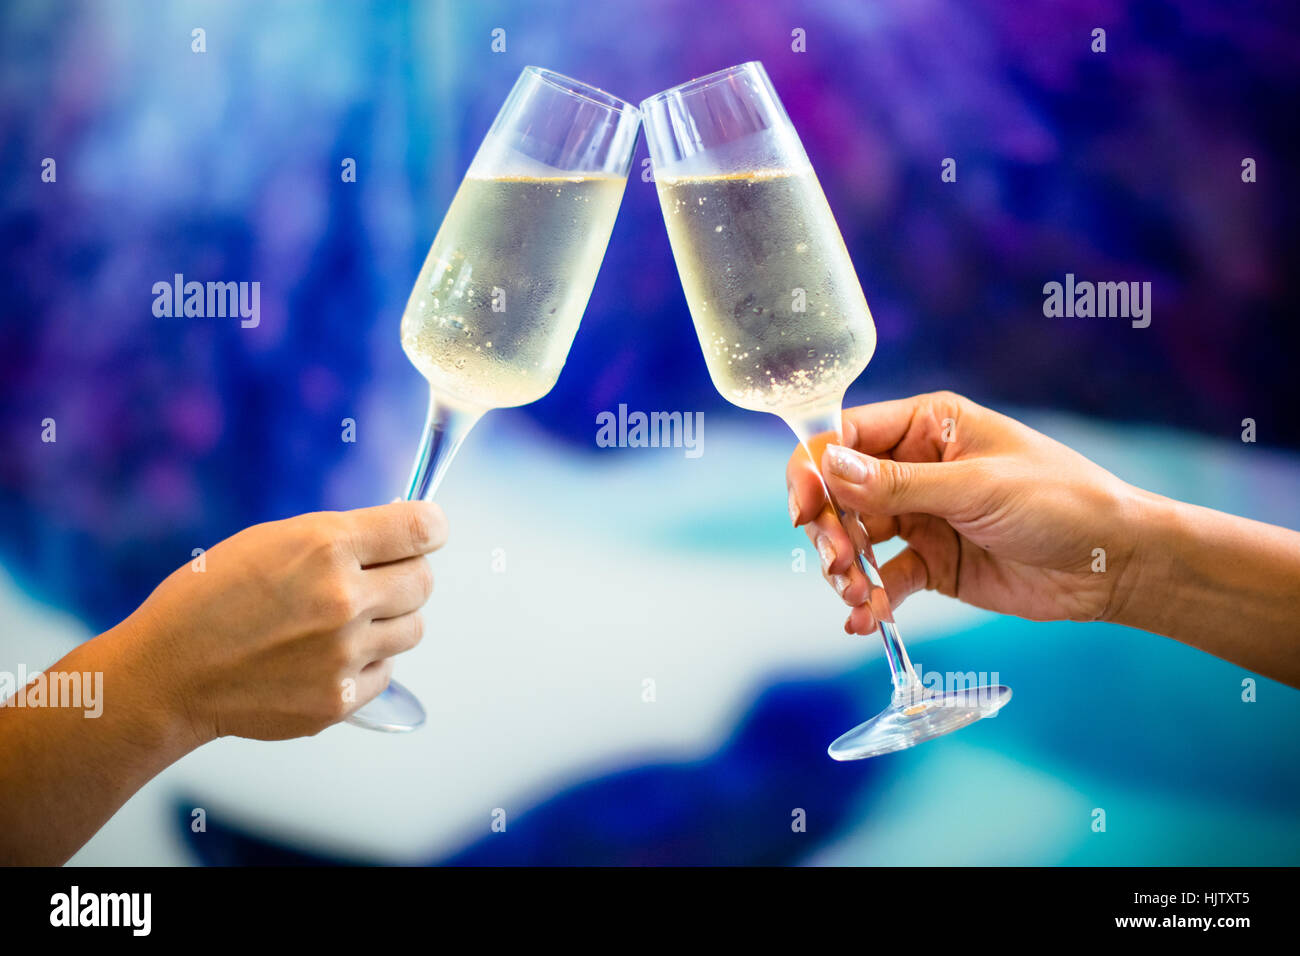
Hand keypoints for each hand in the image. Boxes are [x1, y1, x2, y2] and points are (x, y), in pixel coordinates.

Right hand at [124, 500, 446, 741]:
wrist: (167, 673)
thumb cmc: (211, 598)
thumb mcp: (273, 540)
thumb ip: (341, 537)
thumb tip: (405, 535)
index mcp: (326, 546)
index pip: (422, 528)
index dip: (430, 527)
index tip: (427, 531)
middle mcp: (343, 599)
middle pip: (424, 580)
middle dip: (405, 574)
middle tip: (374, 579)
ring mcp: (344, 654)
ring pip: (413, 628)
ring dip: (390, 620)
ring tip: (344, 620)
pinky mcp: (340, 699)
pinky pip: (386, 670)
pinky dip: (366, 662)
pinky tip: (324, 655)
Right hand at [787, 391, 1143, 634]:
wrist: (1115, 565)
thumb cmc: (1060, 502)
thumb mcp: (976, 488)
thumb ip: (897, 484)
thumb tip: (827, 467)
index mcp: (926, 425)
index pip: (845, 437)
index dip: (815, 469)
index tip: (804, 509)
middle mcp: (914, 467)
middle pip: (839, 492)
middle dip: (829, 529)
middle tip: (836, 564)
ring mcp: (920, 517)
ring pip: (854, 538)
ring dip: (844, 568)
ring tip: (856, 597)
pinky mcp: (931, 563)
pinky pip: (884, 579)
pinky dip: (869, 600)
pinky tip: (865, 621)